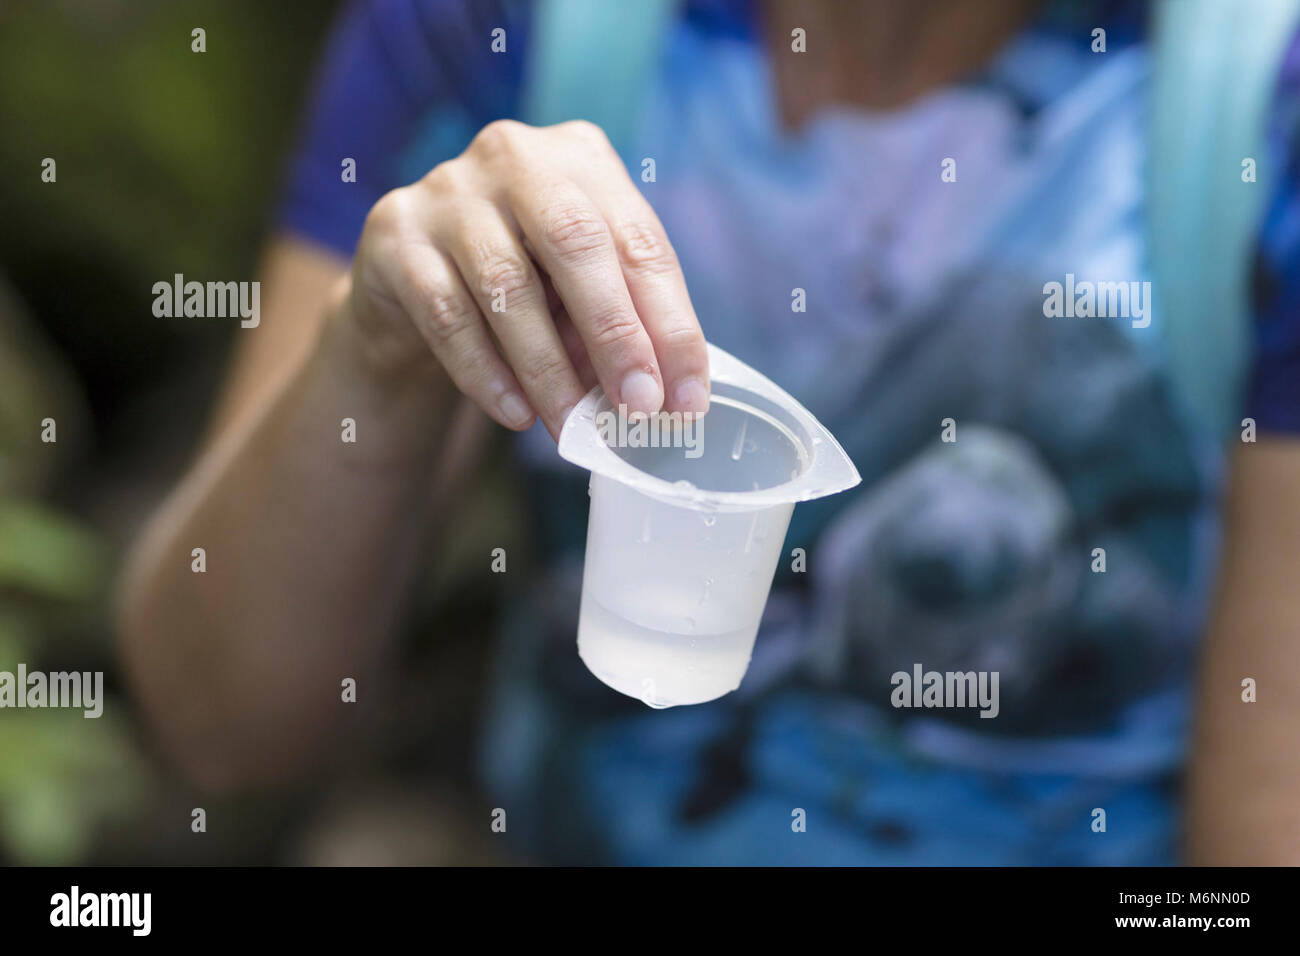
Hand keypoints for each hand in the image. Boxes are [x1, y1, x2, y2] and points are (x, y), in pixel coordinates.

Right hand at [347, 119, 709, 436]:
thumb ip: (621, 325)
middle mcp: (515, 156)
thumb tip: (665, 394)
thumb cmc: (523, 287)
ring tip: (571, 425)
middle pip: (576, 242)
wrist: (412, 289)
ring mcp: (447, 189)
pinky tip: (516, 414)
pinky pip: (448, 314)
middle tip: (638, 406)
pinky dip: (487, 373)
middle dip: (616, 334)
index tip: (688, 397)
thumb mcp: (580, 294)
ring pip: (508, 284)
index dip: (671, 325)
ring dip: (548, 369)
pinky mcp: (394, 234)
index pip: (640, 242)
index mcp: (581, 158)